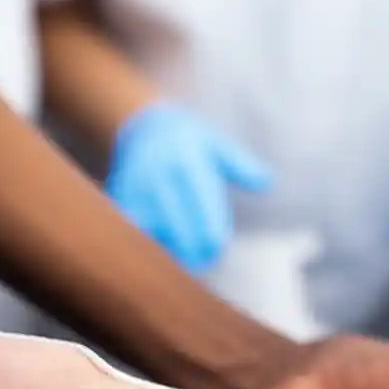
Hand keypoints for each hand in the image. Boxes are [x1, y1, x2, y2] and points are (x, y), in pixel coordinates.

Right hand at [108, 102, 270, 272]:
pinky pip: (133, 230)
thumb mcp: (218, 145)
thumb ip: (242, 166)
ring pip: (153, 231)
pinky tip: (162, 252)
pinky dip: (149, 243)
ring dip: (170, 250)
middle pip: (177, 225)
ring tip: (186, 261)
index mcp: (187, 159)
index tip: (218, 249)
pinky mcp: (120, 197)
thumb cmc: (191, 141)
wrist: (144, 126)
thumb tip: (267, 184)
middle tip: (206, 261)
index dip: (211, 233)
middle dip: (193, 249)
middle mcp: (159, 173)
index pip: (202, 204)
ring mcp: (136, 186)